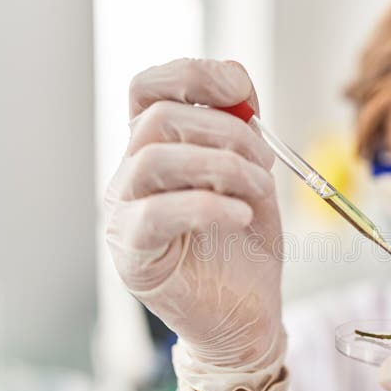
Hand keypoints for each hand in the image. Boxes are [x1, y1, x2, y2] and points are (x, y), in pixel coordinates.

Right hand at [105, 58, 282, 369]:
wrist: (246, 316)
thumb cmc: (245, 247)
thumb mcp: (253, 176)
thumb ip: (241, 129)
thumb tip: (236, 77)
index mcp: (156, 150)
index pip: (147, 89)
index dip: (192, 74)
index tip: (241, 90)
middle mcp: (131, 177)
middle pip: (158, 119)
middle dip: (226, 131)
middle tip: (265, 164)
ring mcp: (125, 215)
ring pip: (154, 158)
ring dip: (223, 166)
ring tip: (259, 192)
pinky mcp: (133, 256)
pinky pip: (157, 213)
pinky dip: (208, 205)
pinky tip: (241, 215)